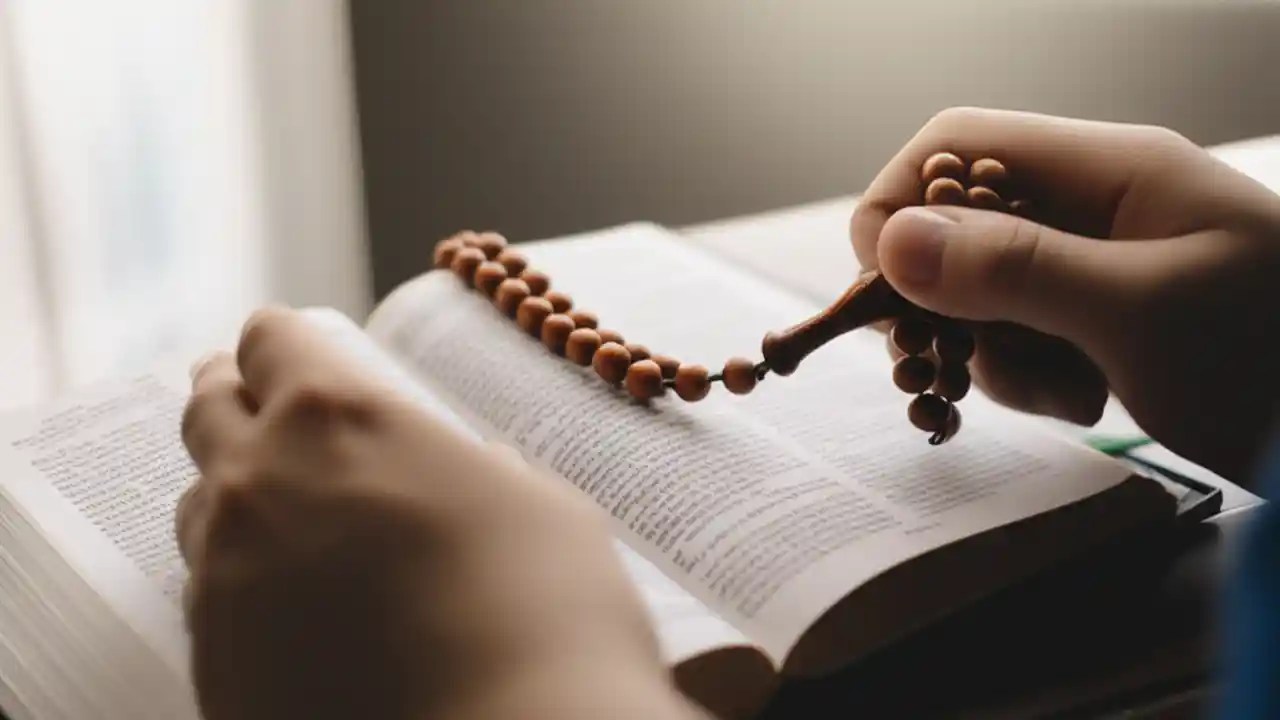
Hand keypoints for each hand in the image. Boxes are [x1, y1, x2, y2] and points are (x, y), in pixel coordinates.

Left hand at [176, 307, 699, 719]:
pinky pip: (207, 595)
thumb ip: (487, 473)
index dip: (282, 340)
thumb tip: (478, 467)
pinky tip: (283, 595)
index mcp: (339, 417)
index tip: (285, 344)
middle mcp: (261, 481)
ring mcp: (225, 576)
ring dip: (229, 488)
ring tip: (265, 500)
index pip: (274, 343)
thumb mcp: (540, 508)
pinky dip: (236, 577)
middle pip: (208, 411)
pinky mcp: (215, 662)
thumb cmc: (547, 610)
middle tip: (241, 391)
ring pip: (200, 505)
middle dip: (229, 394)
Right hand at [851, 107, 1279, 481]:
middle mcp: (1095, 207)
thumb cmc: (1277, 358)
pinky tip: (1085, 399)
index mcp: (1111, 170)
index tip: (883, 289)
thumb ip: (1013, 271)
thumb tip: (890, 241)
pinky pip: (1022, 334)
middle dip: (942, 297)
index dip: (898, 201)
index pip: (958, 143)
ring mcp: (1099, 266)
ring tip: (1063, 391)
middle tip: (950, 361)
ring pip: (982, 290)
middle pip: (958, 223)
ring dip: (992, 349)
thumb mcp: (1141, 314)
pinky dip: (1030, 375)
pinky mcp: (1104, 320)